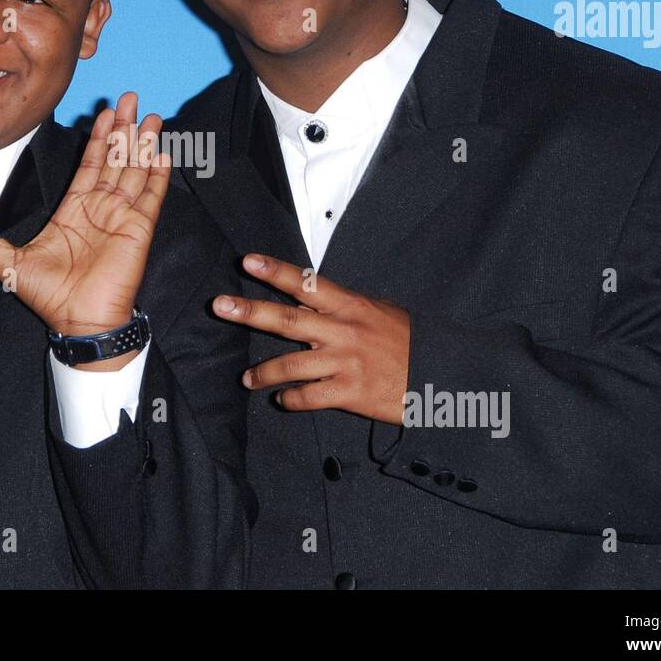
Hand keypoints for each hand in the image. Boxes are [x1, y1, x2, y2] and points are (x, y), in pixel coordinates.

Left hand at [0, 93, 169, 365]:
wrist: (78, 321)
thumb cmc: (49, 297)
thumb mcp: (8, 263)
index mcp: (74, 210)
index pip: (89, 164)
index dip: (97, 138)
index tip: (103, 113)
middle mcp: (101, 208)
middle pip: (115, 159)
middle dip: (123, 129)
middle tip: (130, 98)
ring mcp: (122, 217)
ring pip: (134, 171)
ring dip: (143, 143)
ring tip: (151, 116)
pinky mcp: (139, 229)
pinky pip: (150, 196)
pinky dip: (157, 175)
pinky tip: (160, 152)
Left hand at [213, 254, 410, 423]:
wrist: (441, 375)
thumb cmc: (407, 341)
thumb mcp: (379, 311)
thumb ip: (344, 306)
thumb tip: (314, 295)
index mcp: (350, 306)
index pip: (306, 283)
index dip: (276, 271)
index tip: (248, 261)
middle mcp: (343, 331)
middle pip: (288, 320)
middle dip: (250, 312)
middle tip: (220, 306)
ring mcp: (344, 363)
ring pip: (291, 364)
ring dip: (263, 372)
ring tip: (247, 379)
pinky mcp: (349, 393)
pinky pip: (308, 396)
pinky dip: (291, 399)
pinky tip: (283, 399)